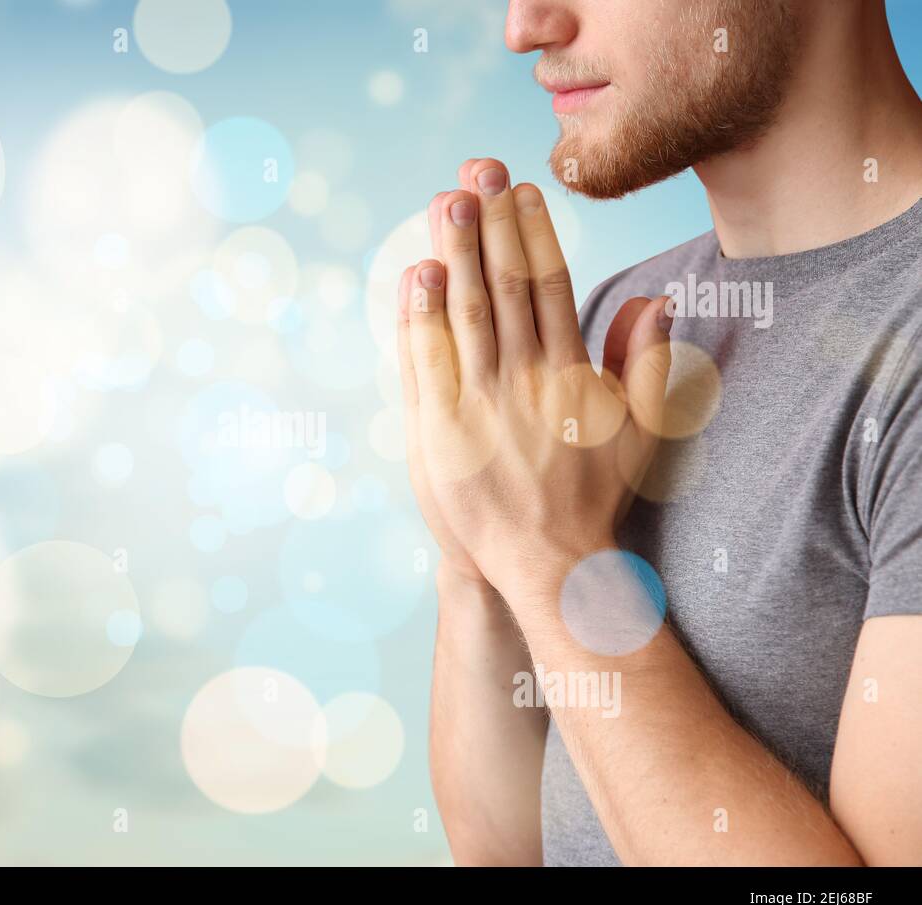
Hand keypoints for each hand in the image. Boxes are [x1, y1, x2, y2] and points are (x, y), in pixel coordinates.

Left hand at [398, 158, 673, 603]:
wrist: (546, 563)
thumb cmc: (592, 496)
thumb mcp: (640, 432)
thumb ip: (647, 364)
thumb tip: (657, 301)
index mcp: (570, 375)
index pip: (550, 287)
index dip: (534, 234)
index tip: (522, 190)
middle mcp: (523, 382)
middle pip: (505, 288)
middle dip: (490, 225)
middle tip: (476, 172)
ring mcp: (476, 406)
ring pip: (465, 315)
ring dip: (456, 255)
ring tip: (446, 202)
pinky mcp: (437, 432)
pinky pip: (425, 364)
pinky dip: (419, 318)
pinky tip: (416, 274)